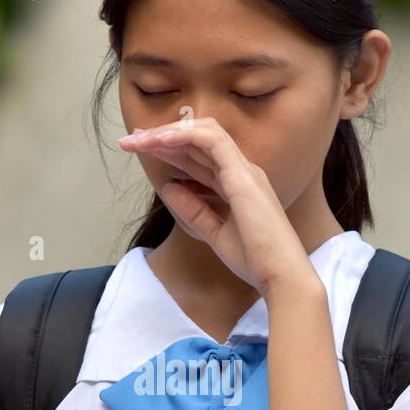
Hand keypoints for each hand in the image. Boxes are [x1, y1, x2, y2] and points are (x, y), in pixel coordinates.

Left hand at [119, 117, 313, 297]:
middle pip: (196, 141)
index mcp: (237, 184)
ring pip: (203, 133)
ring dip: (168, 133)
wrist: (281, 276)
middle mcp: (242, 171)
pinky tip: (162, 140)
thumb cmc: (256, 260)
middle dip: (160, 137)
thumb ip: (193, 211)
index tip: (140, 150)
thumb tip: (168, 188)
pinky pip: (213, 141)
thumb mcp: (214, 234)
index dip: (168, 150)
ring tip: (139, 140)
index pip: (198, 157)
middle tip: (129, 141)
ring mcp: (245, 170)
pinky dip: (186, 135)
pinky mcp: (243, 175)